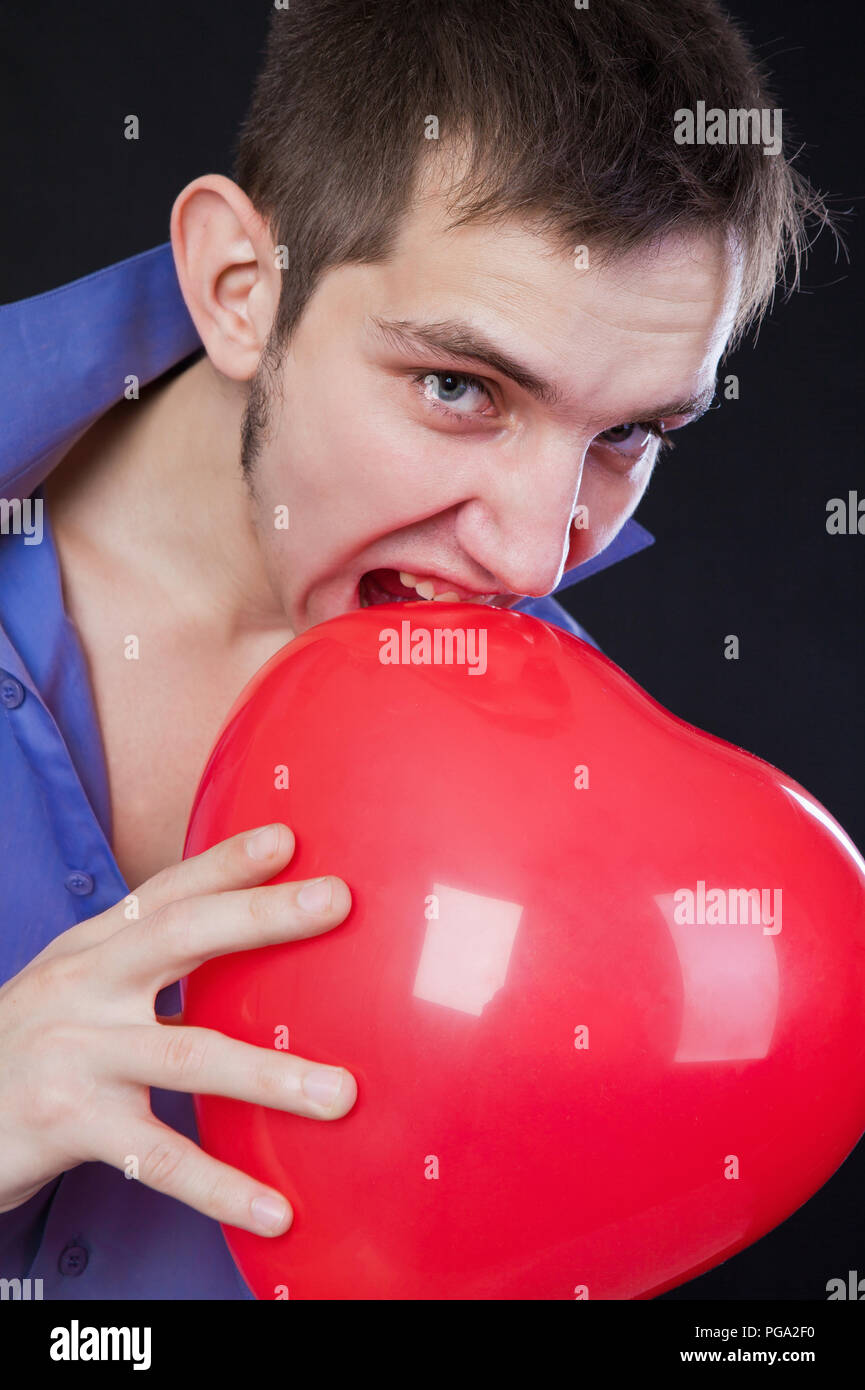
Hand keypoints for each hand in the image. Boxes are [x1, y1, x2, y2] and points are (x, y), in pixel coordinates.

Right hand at [0, 823, 353, 1235]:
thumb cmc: (35, 1047)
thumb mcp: (80, 987)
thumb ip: (146, 961)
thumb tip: (252, 940)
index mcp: (92, 949)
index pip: (166, 892)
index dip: (225, 861)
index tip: (287, 838)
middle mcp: (83, 987)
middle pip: (178, 937)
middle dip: (260, 915)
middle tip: (335, 902)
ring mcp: (76, 1054)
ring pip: (185, 1055)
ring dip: (268, 1075)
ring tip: (339, 1094)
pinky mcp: (70, 1125)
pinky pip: (158, 1159)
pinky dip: (220, 1187)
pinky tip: (275, 1209)